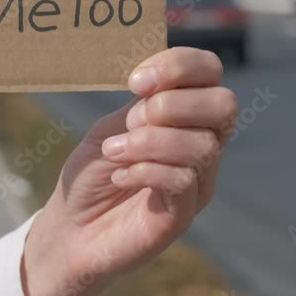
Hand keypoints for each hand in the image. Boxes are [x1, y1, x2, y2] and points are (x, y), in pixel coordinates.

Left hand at [21, 47, 237, 295]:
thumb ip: (138, 110)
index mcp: (184, 113)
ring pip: (202, 144)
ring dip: (151, 142)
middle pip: (225, 104)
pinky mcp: (184, 213)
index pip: (209, 72)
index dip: (180, 65)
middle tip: (133, 120)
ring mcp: (198, 180)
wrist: (70, 230)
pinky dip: (146, 170)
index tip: (135, 81)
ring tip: (115, 153)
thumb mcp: (109, 130)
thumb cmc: (90, 174)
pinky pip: (184, 179)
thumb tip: (158, 95)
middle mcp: (201, 143)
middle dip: (174, 104)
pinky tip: (120, 176)